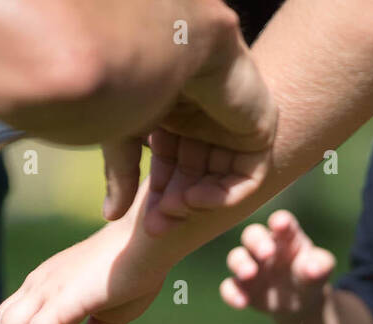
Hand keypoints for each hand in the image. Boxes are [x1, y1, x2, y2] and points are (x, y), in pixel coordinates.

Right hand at [101, 4, 275, 228]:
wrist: (175, 47)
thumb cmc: (142, 78)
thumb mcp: (122, 133)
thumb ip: (121, 174)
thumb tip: (112, 216)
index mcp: (176, 122)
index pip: (172, 173)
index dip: (159, 201)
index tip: (147, 226)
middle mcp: (207, 125)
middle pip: (195, 180)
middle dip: (176, 207)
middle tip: (157, 228)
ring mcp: (235, 128)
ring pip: (220, 181)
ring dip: (197, 203)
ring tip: (175, 208)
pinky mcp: (260, 130)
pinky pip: (249, 176)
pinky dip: (225, 194)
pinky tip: (197, 199)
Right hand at [219, 210, 334, 323]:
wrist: (301, 303)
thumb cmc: (310, 276)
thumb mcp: (322, 271)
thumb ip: (321, 266)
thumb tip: (312, 268)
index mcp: (287, 237)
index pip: (282, 223)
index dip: (281, 222)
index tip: (281, 223)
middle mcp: (265, 246)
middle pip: (252, 235)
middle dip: (257, 241)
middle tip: (266, 253)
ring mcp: (251, 266)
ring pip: (236, 257)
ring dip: (240, 264)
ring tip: (249, 274)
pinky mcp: (242, 287)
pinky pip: (230, 287)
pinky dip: (232, 293)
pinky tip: (242, 303)